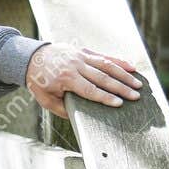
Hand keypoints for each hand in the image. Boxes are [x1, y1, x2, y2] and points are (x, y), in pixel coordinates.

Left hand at [24, 44, 142, 118]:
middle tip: (136, 96)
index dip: (105, 97)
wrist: (31, 57)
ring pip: (107, 65)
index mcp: (66, 78)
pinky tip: (132, 68)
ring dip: (124, 75)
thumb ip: (61, 108)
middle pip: (102, 78)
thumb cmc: (38, 82)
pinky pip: (104, 56)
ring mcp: (81, 56)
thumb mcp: (44, 99)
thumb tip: (78, 117)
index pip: (90, 90)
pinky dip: (119, 61)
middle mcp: (76, 65)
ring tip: (138, 84)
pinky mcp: (84, 51)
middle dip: (121, 88)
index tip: (119, 104)